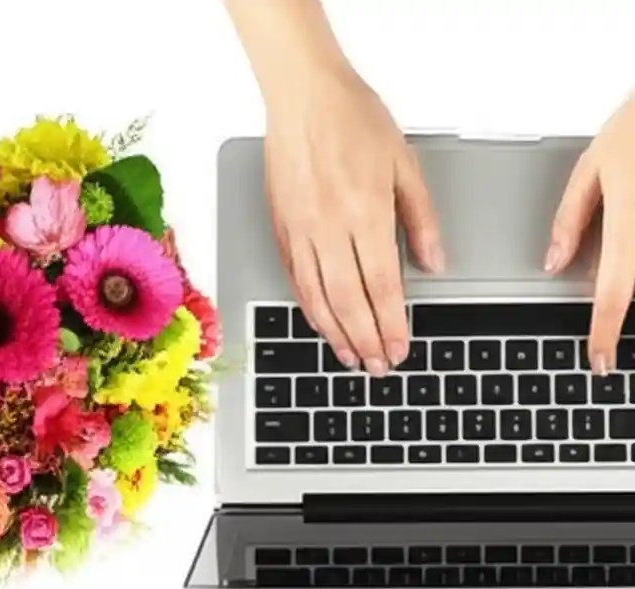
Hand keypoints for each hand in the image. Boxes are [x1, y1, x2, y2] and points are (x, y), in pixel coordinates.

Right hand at [263, 68, 444, 376]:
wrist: (304, 97)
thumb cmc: (355, 120)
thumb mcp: (405, 164)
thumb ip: (420, 219)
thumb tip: (433, 262)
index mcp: (365, 212)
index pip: (380, 284)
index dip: (391, 323)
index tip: (399, 347)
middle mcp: (328, 227)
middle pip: (347, 300)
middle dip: (364, 338)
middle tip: (376, 366)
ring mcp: (300, 229)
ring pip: (316, 295)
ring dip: (334, 331)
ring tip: (349, 355)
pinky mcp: (280, 226)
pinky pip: (294, 277)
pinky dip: (308, 305)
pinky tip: (320, 321)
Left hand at [546, 96, 634, 374]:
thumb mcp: (592, 166)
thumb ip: (570, 219)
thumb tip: (552, 263)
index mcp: (630, 220)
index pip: (613, 290)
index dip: (603, 331)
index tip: (598, 360)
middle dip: (626, 309)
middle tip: (612, 319)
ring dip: (633, 282)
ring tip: (617, 280)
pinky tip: (626, 239)